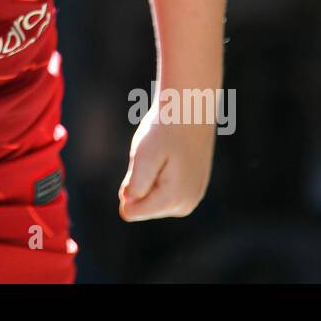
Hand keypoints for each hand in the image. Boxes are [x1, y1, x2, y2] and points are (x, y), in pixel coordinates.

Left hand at [117, 100, 215, 221]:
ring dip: (149, 178)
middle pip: (142, 206)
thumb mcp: (144, 154)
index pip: (132, 211)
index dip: (127, 187)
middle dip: (139, 183)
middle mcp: (185, 205)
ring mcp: (192, 199)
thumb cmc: (165, 129)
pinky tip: (170, 157)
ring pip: (151, 198)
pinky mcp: (193, 190)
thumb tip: (127, 208)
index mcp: (173, 199)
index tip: (142, 164)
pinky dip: (159, 175)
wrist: (190, 109)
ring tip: (162, 156)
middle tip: (152, 157)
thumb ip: (135, 184)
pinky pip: (162, 191)